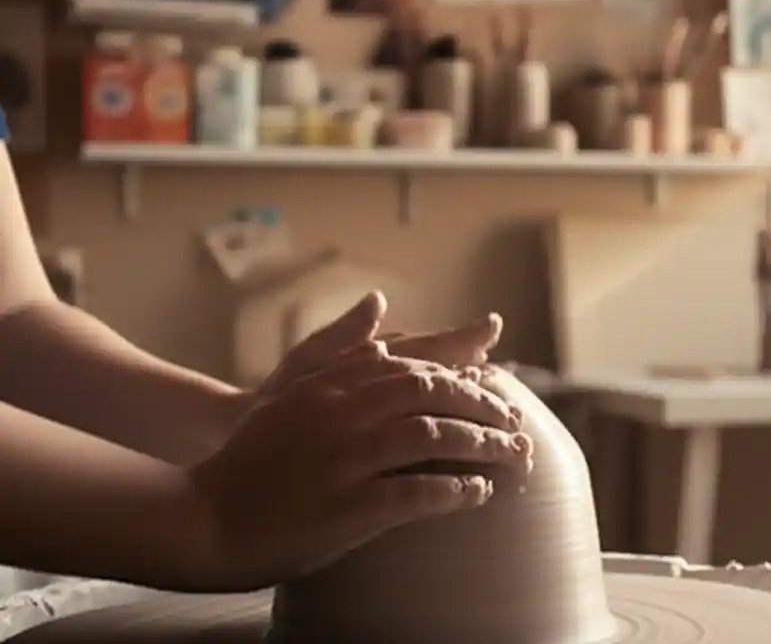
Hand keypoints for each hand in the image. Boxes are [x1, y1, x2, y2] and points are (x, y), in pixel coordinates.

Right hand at [185, 296, 532, 591]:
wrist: (203, 517)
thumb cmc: (249, 456)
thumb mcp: (289, 390)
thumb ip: (338, 348)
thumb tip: (378, 304)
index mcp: (332, 385)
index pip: (413, 365)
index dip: (462, 370)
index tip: (494, 381)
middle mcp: (343, 414)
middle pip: (433, 393)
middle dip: (484, 405)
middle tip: (515, 421)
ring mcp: (347, 459)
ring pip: (435, 436)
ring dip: (484, 445)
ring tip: (515, 456)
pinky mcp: (349, 506)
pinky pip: (418, 491)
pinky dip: (456, 490)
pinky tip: (479, 493)